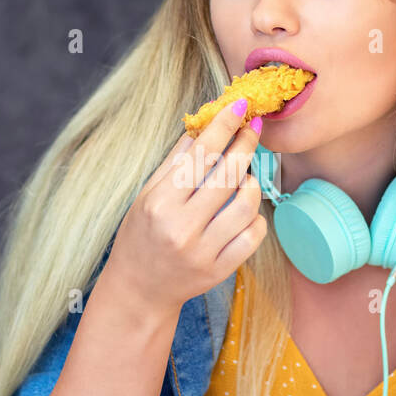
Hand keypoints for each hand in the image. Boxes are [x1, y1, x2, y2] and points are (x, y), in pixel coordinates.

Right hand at [107, 98, 264, 315]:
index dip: (224, 126)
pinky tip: (246, 210)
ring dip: (252, 183)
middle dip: (246, 145)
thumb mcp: (147, 195)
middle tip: (253, 129)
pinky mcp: (220, 271)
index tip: (240, 106)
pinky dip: (256, 217)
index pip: (199, 155)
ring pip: (246, 205)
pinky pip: (253, 236)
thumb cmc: (140, 236)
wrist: (138, 290)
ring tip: (245, 177)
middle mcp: (181, 227)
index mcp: (160, 203)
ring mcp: (203, 252)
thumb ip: (175, 162)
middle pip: (227, 176)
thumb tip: (202, 126)